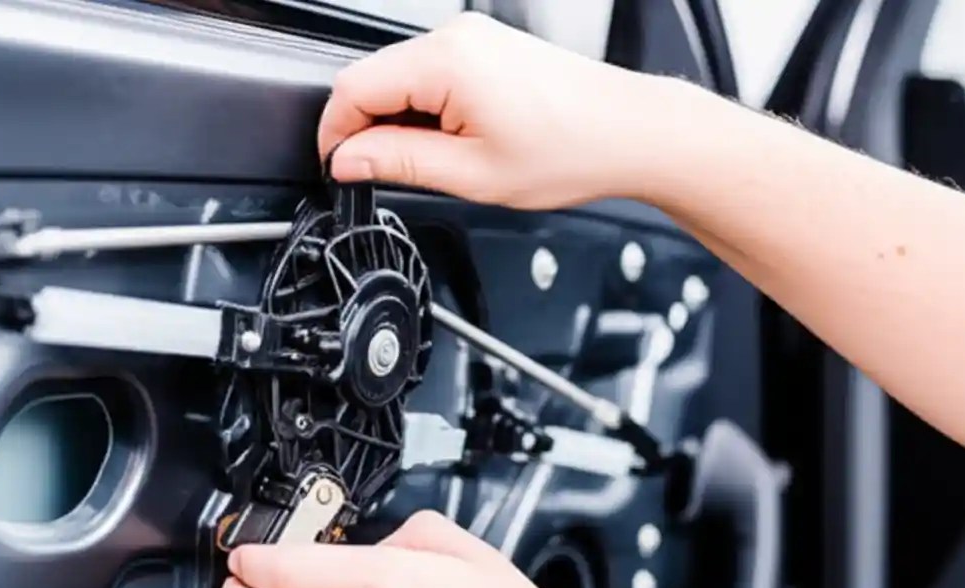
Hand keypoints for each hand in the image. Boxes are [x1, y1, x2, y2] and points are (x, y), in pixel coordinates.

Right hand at [318, 12, 680, 209]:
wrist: (630, 131)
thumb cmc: (572, 149)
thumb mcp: (471, 174)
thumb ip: (398, 162)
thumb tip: (347, 160)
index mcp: (446, 62)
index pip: (352, 89)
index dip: (335, 134)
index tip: (339, 168)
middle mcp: (455, 36)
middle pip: (371, 78)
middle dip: (364, 128)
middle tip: (382, 174)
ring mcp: (471, 37)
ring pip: (398, 76)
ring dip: (396, 119)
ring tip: (435, 159)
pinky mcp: (484, 46)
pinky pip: (428, 72)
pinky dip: (424, 108)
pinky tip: (452, 139)